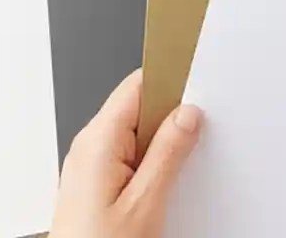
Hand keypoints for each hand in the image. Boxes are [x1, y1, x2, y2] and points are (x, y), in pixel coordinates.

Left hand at [49, 70, 202, 237]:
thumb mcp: (145, 203)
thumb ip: (167, 153)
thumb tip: (187, 115)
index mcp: (97, 141)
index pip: (137, 86)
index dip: (170, 81)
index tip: (198, 86)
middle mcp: (88, 146)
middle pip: (138, 108)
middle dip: (170, 119)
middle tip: (196, 138)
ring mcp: (89, 164)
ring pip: (135, 135)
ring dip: (161, 146)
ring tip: (176, 172)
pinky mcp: (94, 182)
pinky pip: (126, 157)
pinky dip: (148, 164)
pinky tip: (162, 185)